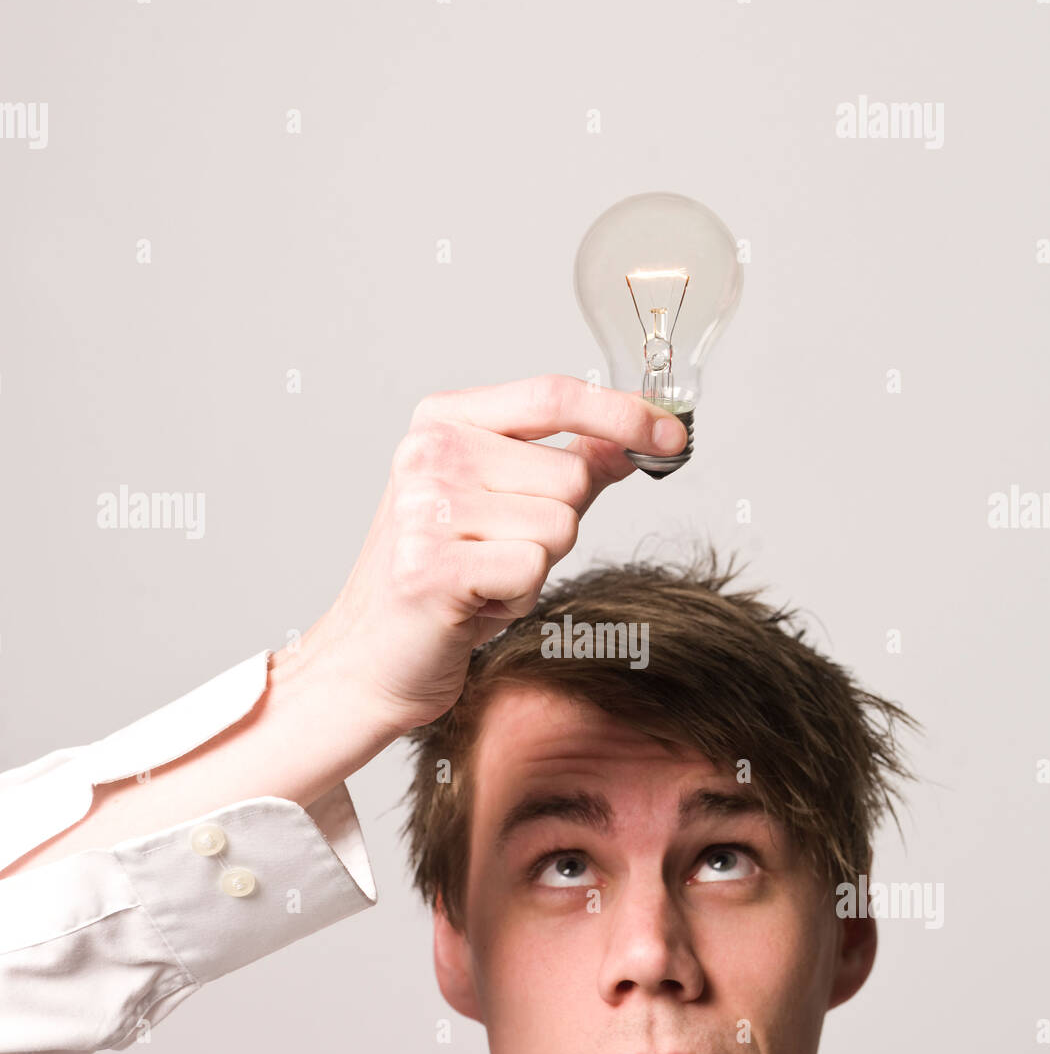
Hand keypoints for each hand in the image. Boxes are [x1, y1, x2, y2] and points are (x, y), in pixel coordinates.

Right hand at [303, 375, 690, 731]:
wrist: (372, 658)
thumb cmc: (445, 582)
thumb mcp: (508, 506)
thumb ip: (569, 465)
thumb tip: (637, 437)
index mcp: (443, 420)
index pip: (553, 394)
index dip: (624, 413)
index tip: (672, 434)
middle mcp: (429, 453)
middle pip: (570, 476)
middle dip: (558, 528)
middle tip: (501, 554)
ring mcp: (426, 508)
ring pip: (559, 527)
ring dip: (536, 568)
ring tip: (484, 580)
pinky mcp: (432, 566)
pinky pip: (533, 571)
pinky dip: (518, 600)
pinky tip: (474, 606)